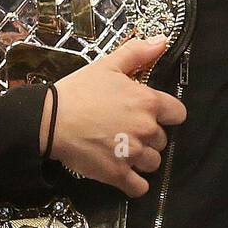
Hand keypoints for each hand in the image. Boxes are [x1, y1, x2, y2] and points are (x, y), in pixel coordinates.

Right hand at [44, 35, 186, 197]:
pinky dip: (134, 184)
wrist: (49, 120)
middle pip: (162, 139)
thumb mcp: (109, 65)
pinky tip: (125, 175)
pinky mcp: (117, 175)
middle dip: (148, 136)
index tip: (152, 114)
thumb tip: (162, 40)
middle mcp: (146, 129)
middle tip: (127, 130)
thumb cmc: (78, 91)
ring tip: (122, 150)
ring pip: (153, 163)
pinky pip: (139, 187)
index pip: (178, 114)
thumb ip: (138, 52)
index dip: (167, 115)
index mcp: (148, 102)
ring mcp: (132, 154)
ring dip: (141, 159)